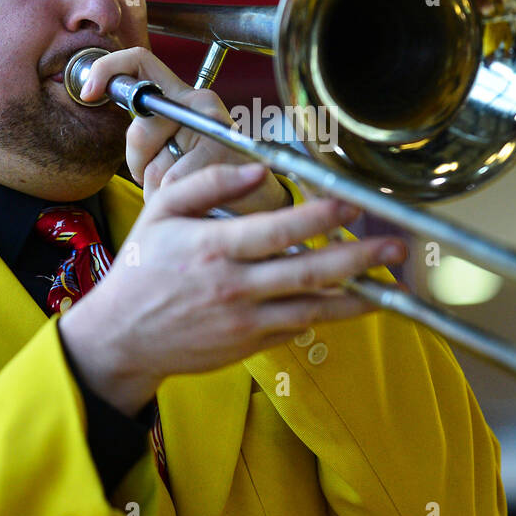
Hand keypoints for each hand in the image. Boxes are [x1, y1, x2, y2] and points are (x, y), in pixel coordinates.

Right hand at [58, 163, 406, 416]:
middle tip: (395, 249)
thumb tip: (258, 170)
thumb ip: (209, 185)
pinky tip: (349, 304)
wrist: (121, 339)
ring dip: (356, 299)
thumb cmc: (143, 269)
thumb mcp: (161, 212)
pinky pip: (295, 329)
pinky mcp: (249, 346)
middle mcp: (233, 286)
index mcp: (213, 248)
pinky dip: (323, 317)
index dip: (320, 217)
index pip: (278, 229)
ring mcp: (244, 321)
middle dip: (358, 259)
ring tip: (391, 287)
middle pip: (308, 271)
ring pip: (312, 309)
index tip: (352, 205)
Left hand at [77, 46, 288, 214]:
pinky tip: (194, 199)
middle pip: (139, 129)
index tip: (89, 93)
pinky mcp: (220, 152)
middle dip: (139, 163)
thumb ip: (147, 132)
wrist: (257, 202)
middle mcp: (199, 101)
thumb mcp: (172, 148)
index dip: (107, 70)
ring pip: (155, 164)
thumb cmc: (208, 176)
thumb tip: (98, 103)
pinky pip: (173, 181)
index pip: (139, 61)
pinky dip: (175, 199)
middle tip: (159, 175)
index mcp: (182, 95)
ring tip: (184, 189)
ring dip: (158, 189)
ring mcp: (212, 125)